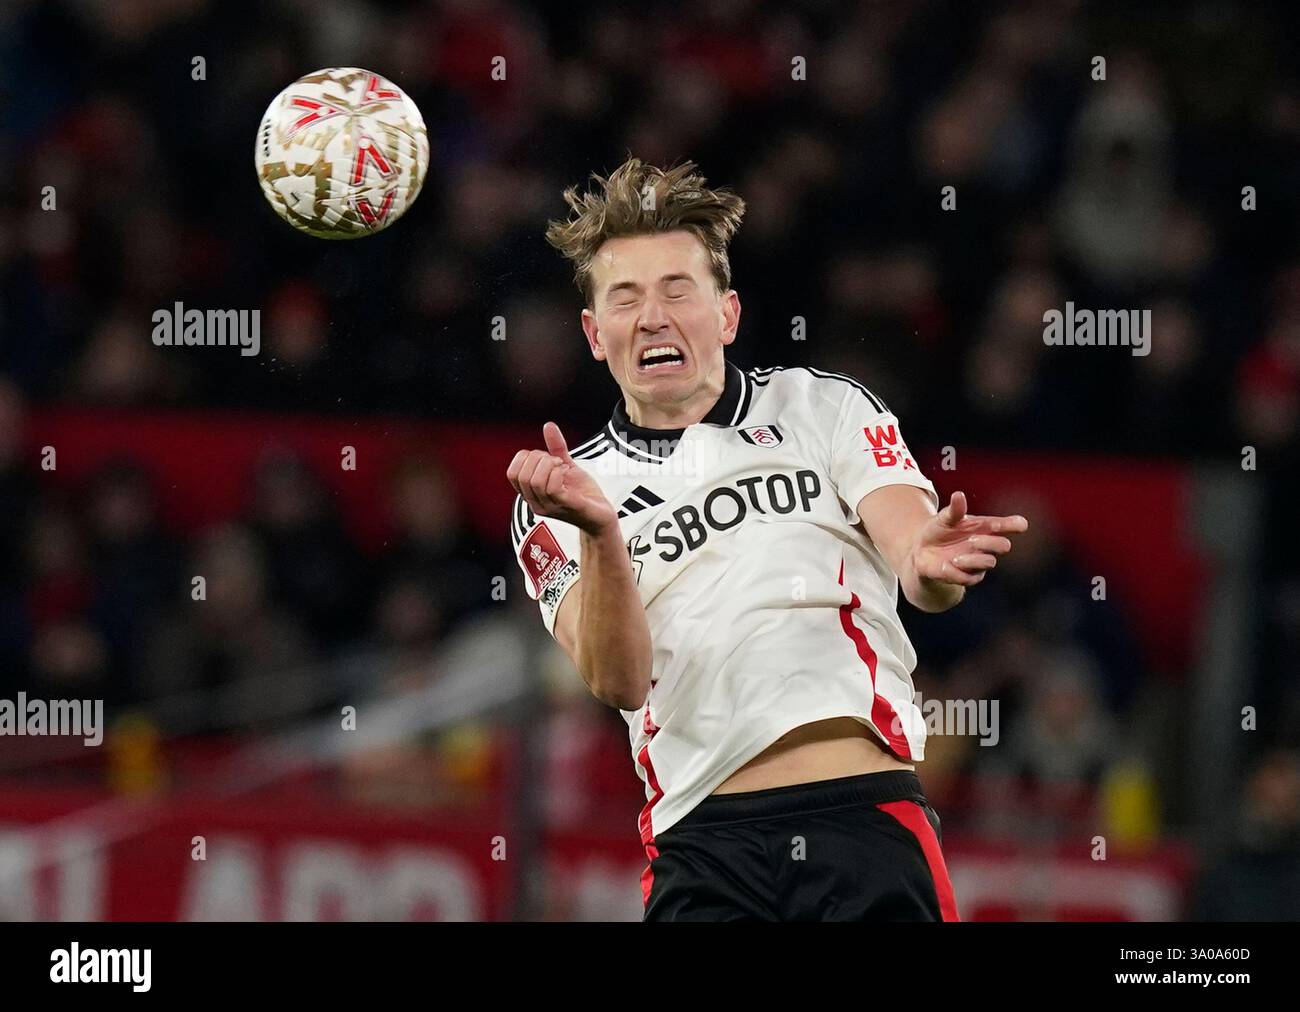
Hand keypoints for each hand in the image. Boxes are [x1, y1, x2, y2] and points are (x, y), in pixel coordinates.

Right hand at [507, 422, 618, 535]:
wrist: (602, 515)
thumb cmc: (582, 494)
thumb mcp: (567, 466)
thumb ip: (556, 448)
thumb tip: (548, 425)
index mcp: (531, 494)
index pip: (512, 474)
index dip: (525, 457)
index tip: (545, 456)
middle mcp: (536, 503)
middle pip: (521, 476)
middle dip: (538, 459)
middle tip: (556, 460)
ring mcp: (550, 507)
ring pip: (535, 481)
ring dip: (549, 464)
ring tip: (562, 464)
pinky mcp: (566, 506)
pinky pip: (553, 488)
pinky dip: (559, 472)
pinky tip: (567, 470)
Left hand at [912, 491, 1027, 588]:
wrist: (922, 551)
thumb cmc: (939, 531)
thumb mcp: (944, 518)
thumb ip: (954, 510)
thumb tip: (958, 495)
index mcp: (984, 527)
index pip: (1009, 525)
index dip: (1015, 525)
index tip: (1018, 525)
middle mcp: (986, 545)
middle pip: (1004, 545)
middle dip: (991, 542)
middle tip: (971, 539)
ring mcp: (978, 562)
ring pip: (989, 562)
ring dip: (973, 559)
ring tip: (955, 557)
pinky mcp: (967, 577)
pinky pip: (969, 578)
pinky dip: (957, 572)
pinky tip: (946, 566)